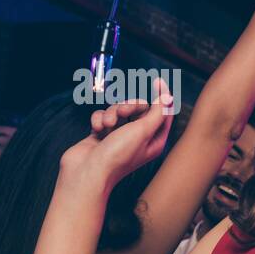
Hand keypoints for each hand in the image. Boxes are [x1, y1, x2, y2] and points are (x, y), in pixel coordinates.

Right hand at [59, 79, 173, 190]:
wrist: (87, 172)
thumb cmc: (117, 155)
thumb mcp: (143, 131)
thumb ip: (156, 112)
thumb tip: (167, 97)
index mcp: (155, 140)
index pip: (163, 113)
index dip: (162, 96)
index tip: (158, 80)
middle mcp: (139, 138)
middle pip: (140, 108)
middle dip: (129, 106)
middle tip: (122, 112)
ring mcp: (119, 136)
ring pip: (119, 111)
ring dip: (111, 113)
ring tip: (106, 125)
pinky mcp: (102, 135)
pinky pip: (102, 117)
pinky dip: (98, 119)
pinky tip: (96, 129)